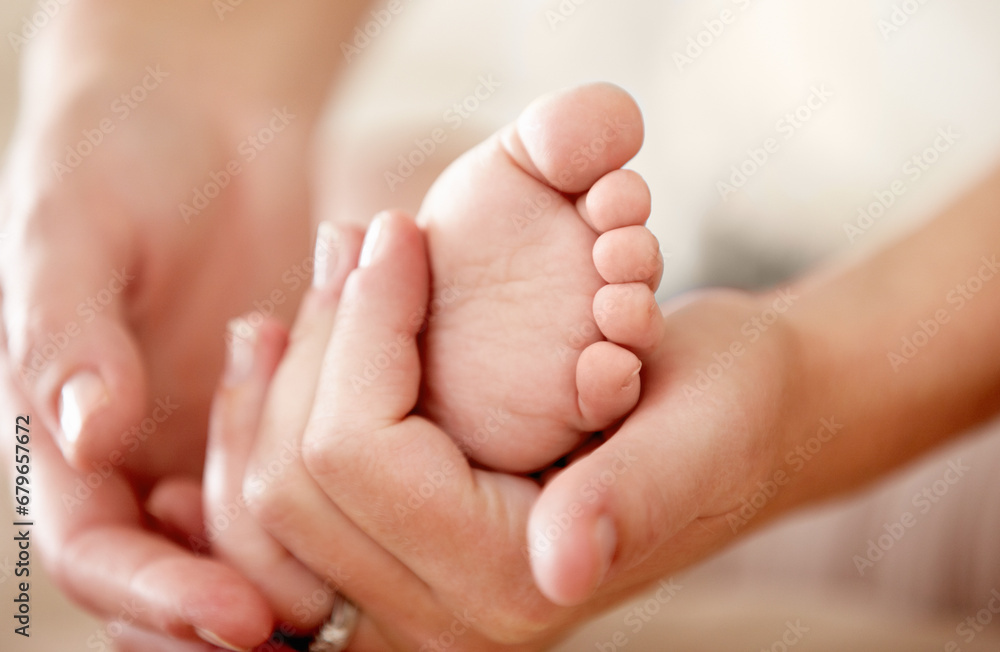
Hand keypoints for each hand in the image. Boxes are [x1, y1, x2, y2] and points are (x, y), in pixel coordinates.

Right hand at [0, 1, 370, 645]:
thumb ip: (66, 332)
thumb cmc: (113, 157)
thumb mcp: (72, 228)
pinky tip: (390, 479)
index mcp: (67, 433)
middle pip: (176, 582)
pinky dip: (346, 489)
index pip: (98, 557)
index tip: (240, 617)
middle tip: (326, 624)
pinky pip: (318, 477)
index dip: (160, 596)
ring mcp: (216, 434)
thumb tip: (86, 434)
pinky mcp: (288, 407)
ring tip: (367, 535)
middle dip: (241, 610)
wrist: (199, 117)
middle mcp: (141, 454)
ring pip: (255, 543)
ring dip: (304, 550)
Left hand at [210, 214, 806, 648]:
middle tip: (357, 238)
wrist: (742, 421)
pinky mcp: (406, 557)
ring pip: (271, 494)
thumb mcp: (704, 435)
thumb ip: (635, 500)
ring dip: (280, 376)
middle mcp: (450, 614)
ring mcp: (418, 594)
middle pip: (292, 485)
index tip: (398, 228)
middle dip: (314, 345)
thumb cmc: (734, 411)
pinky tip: (293, 338)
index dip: (362, 332)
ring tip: (329, 272)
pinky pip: (290, 501)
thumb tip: (562, 561)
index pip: (357, 459)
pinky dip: (278, 411)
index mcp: (516, 586)